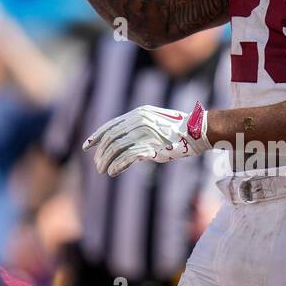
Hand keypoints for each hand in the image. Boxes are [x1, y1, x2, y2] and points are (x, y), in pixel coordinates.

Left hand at [83, 102, 210, 176]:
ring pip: (117, 147)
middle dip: (101, 152)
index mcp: (138, 113)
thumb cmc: (178, 129)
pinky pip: (129, 157)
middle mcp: (139, 120)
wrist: (198, 130)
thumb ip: (138, 127)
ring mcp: (145, 133)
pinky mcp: (152, 146)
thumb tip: (121, 140)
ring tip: (102, 170)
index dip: (97, 136)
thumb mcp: (155, 121)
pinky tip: (113, 172)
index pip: (111, 125)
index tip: (87, 146)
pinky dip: (118, 165)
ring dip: (106, 160)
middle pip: (111, 137)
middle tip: (97, 164)